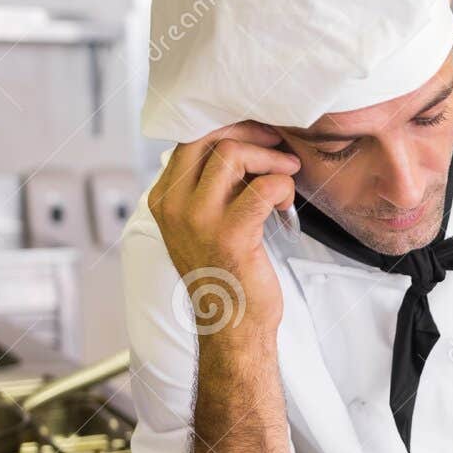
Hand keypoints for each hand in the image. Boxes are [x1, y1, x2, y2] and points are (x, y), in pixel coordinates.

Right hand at [146, 121, 299, 336]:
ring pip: (233, 153)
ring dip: (271, 159)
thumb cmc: (227, 274)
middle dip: (252, 133)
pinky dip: (282, 186)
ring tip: (286, 175)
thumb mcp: (207, 222)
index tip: (259, 134)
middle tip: (279, 145)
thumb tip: (247, 144)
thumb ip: (215, 185)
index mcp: (165, 198)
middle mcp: (174, 205)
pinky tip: (284, 204)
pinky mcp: (230, 235)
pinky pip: (263, 187)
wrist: (231, 324)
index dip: (230, 127)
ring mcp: (198, 219)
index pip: (191, 138)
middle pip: (209, 137)